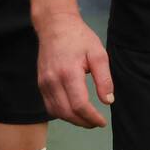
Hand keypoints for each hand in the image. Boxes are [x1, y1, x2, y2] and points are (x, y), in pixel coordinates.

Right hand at [35, 12, 113, 127]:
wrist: (55, 25)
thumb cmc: (79, 38)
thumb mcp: (98, 53)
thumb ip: (104, 78)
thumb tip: (108, 101)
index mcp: (69, 73)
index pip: (79, 105)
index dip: (92, 117)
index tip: (102, 122)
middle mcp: (53, 81)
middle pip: (67, 112)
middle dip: (83, 122)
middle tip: (96, 123)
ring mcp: (44, 83)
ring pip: (57, 112)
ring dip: (72, 120)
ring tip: (87, 119)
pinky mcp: (40, 83)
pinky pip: (49, 105)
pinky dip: (61, 113)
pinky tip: (73, 111)